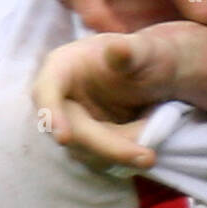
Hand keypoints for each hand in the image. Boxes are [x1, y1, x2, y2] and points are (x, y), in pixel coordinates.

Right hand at [32, 31, 178, 169]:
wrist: (159, 75)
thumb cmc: (148, 56)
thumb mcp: (144, 50)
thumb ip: (131, 52)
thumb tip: (118, 48)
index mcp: (63, 66)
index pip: (47, 91)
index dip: (52, 114)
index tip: (63, 138)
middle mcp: (61, 99)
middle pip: (72, 132)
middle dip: (110, 147)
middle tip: (148, 158)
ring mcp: (71, 124)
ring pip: (88, 151)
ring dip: (124, 151)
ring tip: (155, 132)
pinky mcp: (87, 144)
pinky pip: (102, 159)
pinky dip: (126, 156)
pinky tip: (145, 147)